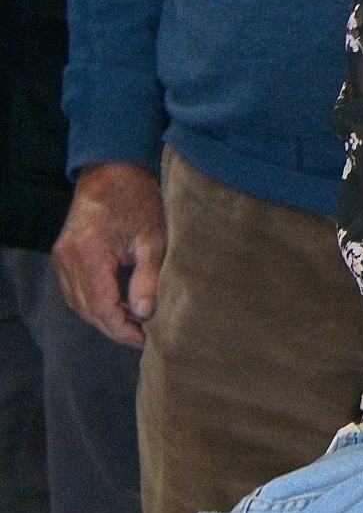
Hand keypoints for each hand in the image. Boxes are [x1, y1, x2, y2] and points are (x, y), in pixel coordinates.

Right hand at [52, 162, 166, 345]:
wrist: (111, 172)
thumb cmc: (137, 200)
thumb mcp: (152, 238)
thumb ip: (147, 277)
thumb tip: (145, 314)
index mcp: (89, 256)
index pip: (102, 307)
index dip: (122, 329)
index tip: (145, 340)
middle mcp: (68, 261)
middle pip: (88, 310)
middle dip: (114, 327)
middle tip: (143, 338)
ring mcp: (62, 259)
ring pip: (79, 303)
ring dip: (104, 317)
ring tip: (134, 326)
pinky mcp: (64, 256)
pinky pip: (76, 291)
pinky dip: (95, 303)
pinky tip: (118, 306)